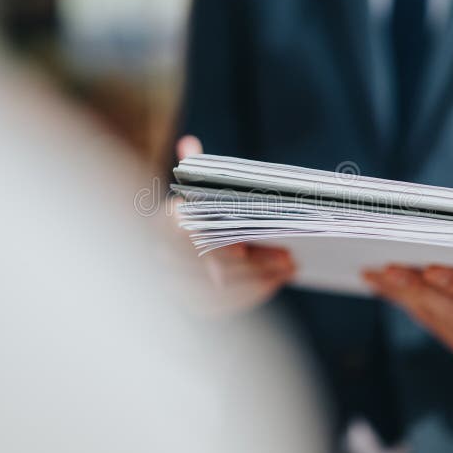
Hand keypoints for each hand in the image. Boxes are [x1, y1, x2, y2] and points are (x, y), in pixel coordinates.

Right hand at [175, 135, 295, 314]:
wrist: (190, 233)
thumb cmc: (206, 205)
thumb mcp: (202, 185)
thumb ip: (199, 172)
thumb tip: (188, 146)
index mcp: (165, 220)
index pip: (182, 235)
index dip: (210, 243)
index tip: (242, 248)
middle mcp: (162, 254)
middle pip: (208, 267)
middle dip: (251, 263)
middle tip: (287, 256)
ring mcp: (174, 282)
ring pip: (214, 291)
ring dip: (256, 280)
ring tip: (289, 267)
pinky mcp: (189, 301)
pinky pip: (218, 307)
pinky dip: (248, 296)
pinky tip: (275, 282)